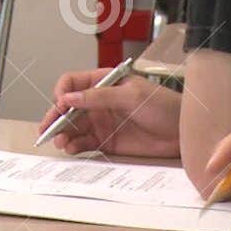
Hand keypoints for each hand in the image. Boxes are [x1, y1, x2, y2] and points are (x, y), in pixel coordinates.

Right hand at [38, 69, 181, 157]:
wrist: (182, 131)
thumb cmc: (163, 106)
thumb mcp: (131, 96)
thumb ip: (99, 96)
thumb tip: (69, 98)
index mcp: (103, 82)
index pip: (72, 82)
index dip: (62, 93)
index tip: (60, 105)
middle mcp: (98, 102)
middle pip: (68, 108)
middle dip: (56, 118)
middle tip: (48, 130)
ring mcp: (102, 122)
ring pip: (73, 127)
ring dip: (64, 134)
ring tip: (62, 143)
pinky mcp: (107, 142)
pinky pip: (85, 144)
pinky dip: (75, 146)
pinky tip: (72, 148)